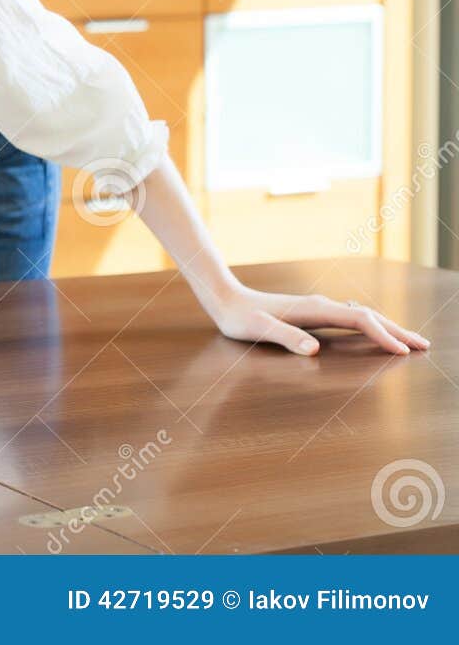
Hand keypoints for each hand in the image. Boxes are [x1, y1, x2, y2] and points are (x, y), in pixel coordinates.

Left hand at [207, 285, 431, 356]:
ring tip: (408, 342)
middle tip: (424, 346)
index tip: (402, 352)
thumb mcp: (259, 330)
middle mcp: (321, 305)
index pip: (359, 321)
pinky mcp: (312, 313)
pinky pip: (350, 319)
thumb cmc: (240, 318)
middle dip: (396, 330)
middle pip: (368, 316)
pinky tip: (373, 332)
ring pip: (362, 316)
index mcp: (315, 310)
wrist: (226, 299)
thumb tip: (314, 349)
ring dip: (387, 328)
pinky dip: (369, 326)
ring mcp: (318, 308)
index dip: (381, 336)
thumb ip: (285, 338)